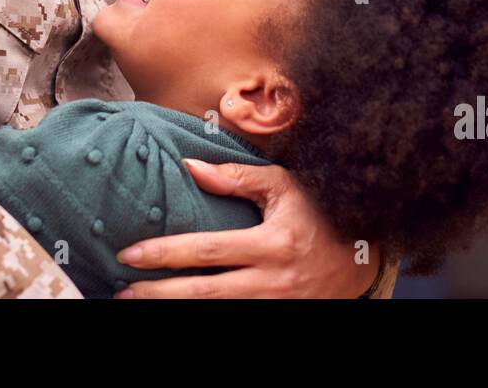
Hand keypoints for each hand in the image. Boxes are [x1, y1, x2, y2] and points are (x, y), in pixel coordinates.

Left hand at [112, 159, 378, 297]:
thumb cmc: (320, 212)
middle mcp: (273, 281)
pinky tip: (176, 314)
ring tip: (138, 304)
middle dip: (158, 294)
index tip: (129, 253)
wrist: (366, 256)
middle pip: (204, 293)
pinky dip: (206, 318)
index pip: (208, 250)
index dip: (166, 254)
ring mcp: (278, 307)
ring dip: (175, 310)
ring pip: (217, 313)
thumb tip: (190, 166)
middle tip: (121, 291)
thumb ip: (238, 177)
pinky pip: (236, 321)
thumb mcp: (285, 187)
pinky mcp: (281, 318)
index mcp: (273, 243)